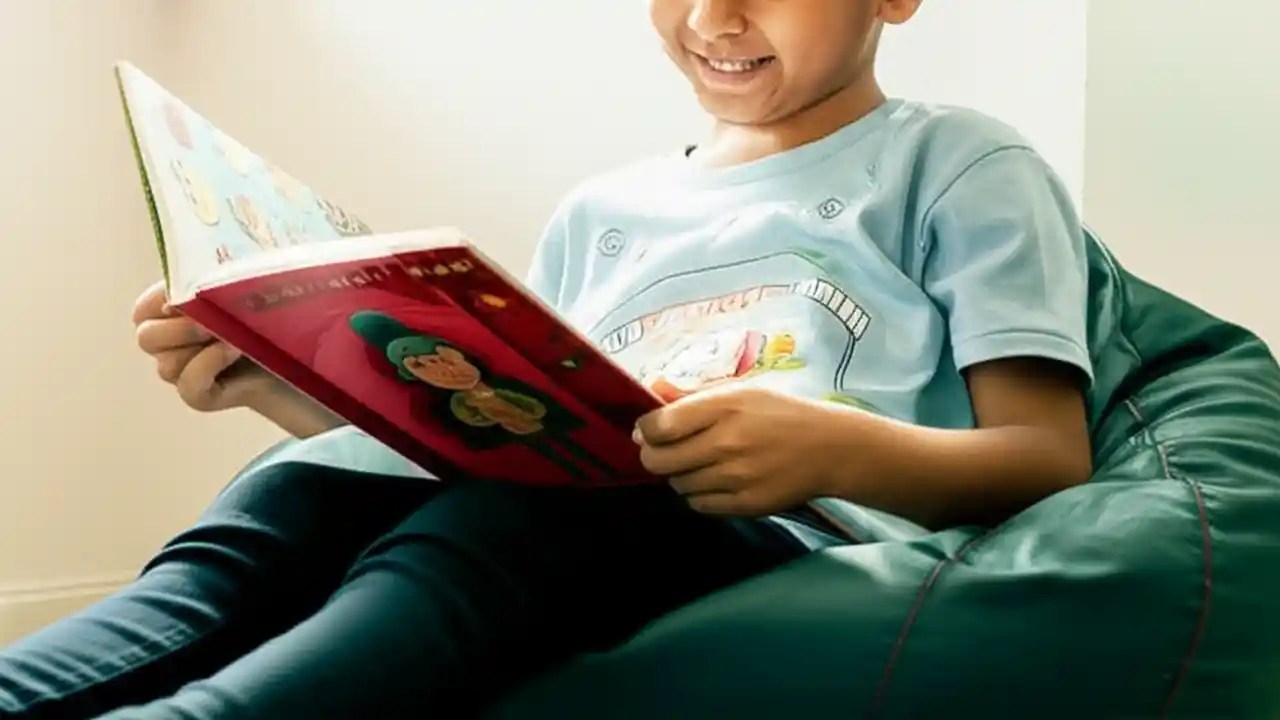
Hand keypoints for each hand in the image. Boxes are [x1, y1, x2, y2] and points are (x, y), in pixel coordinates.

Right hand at [131, 280, 339, 435]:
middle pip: (147, 338)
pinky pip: (188, 385)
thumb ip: (220, 277)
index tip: (183, 295)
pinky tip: (234, 350)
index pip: (143, 308)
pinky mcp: (205, 397)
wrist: (314, 360)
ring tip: (233, 333)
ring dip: (197, 344)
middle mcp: (177, 344)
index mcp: (179, 312)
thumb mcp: (250, 288)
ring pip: (165, 363)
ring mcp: (189, 372)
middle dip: (177, 325)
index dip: (156, 301)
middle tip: (210, 317)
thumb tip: (201, 271)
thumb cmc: (284, 318)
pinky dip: (207, 366)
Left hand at [634, 386, 855, 516]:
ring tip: (698, 463)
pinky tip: (713, 480)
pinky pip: (698, 505)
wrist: (831, 448)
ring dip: (679, 475)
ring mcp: (736, 478)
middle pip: (658, 461)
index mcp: (724, 407)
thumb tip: (651, 389)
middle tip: (664, 450)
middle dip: (653, 455)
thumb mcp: (741, 390)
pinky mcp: (745, 505)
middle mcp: (727, 443)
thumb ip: (693, 393)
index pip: (658, 426)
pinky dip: (698, 494)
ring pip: (677, 485)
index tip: (650, 429)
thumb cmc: (781, 413)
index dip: (645, 429)